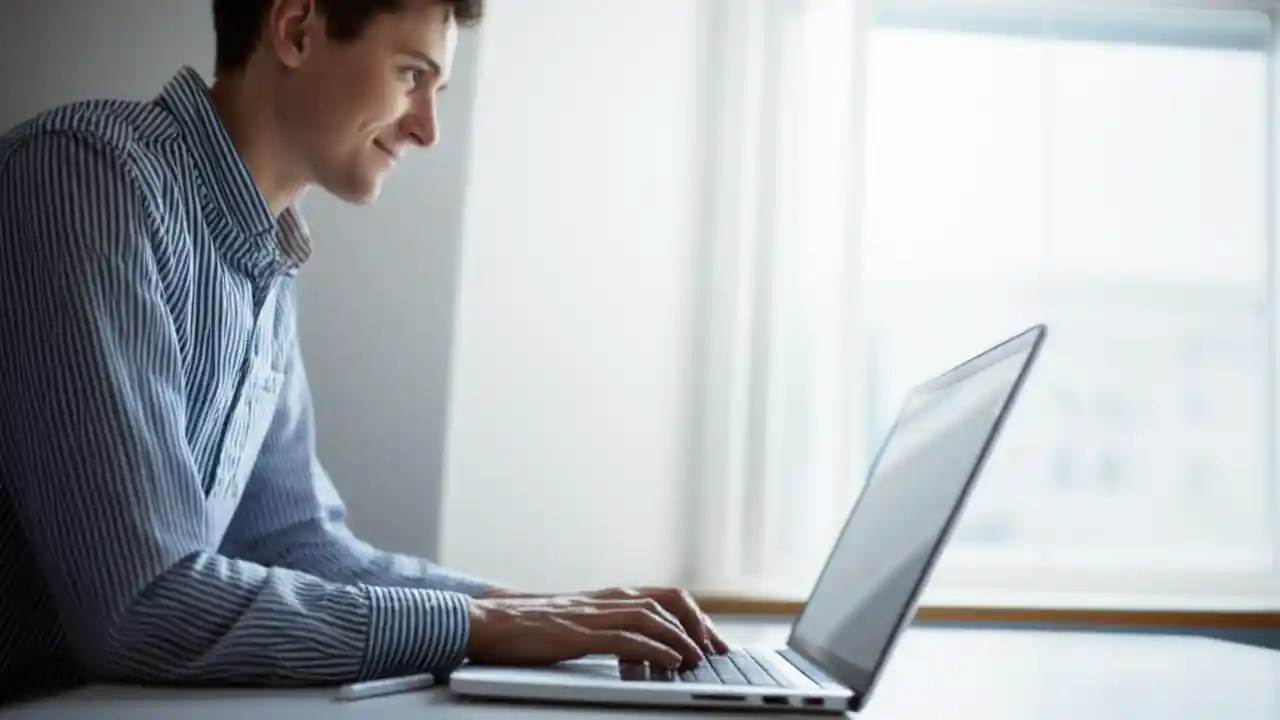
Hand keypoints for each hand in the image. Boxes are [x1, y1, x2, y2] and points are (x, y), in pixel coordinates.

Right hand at [465, 591, 716, 669]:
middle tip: (716, 649)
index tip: (711, 639)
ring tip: (699, 658)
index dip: (692, 615)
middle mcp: (605, 599)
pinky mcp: (578, 634)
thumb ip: (604, 629)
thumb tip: (635, 649)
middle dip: (697, 624)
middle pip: (667, 600)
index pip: (663, 596)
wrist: (486, 621)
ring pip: (652, 617)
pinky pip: (626, 639)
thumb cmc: (526, 628)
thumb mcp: (575, 625)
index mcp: (606, 596)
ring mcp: (592, 614)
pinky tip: (670, 662)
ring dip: (681, 637)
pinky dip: (654, 649)